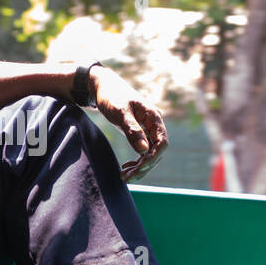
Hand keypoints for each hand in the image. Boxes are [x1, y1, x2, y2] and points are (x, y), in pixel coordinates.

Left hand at [90, 67, 167, 182]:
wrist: (103, 87)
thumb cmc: (112, 97)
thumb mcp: (120, 113)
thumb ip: (132, 131)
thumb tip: (144, 151)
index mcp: (154, 117)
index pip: (162, 143)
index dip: (152, 158)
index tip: (138, 169)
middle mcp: (154, 124)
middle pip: (157, 152)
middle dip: (144, 167)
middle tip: (127, 178)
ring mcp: (148, 128)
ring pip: (150, 153)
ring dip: (140, 167)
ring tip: (124, 177)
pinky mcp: (141, 132)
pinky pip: (144, 150)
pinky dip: (136, 161)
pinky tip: (126, 167)